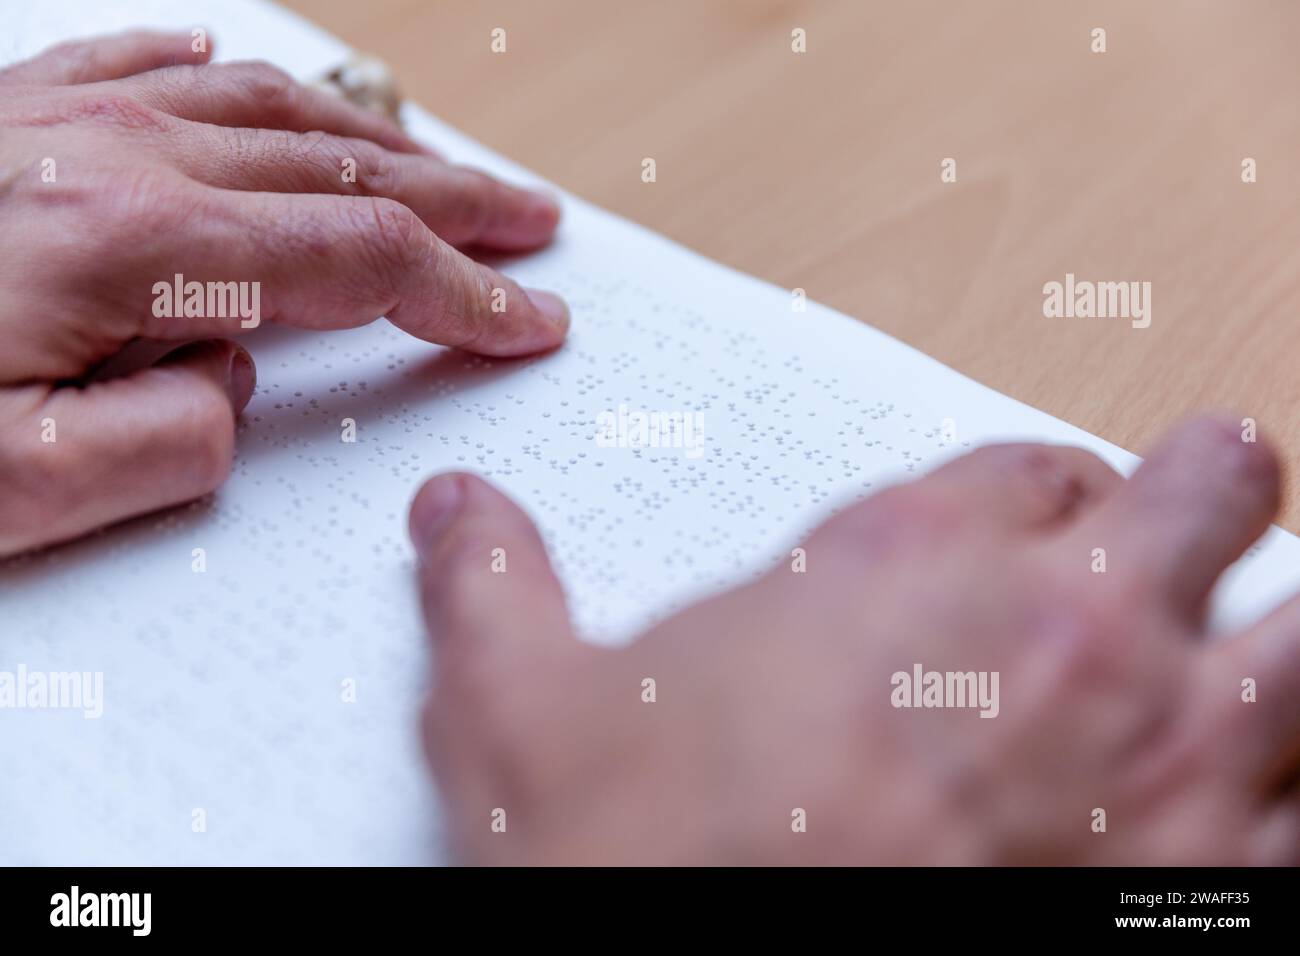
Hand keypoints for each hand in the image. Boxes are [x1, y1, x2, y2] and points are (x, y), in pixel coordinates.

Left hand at [0, 31, 567, 554]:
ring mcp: (55, 121)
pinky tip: (243, 73)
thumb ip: (164, 447)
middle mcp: (109, 157)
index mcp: (129, 243)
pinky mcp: (5, 114)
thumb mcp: (15, 489)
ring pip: (261, 105)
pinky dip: (221, 74)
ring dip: (369, 137)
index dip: (466, 293)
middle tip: (529, 220)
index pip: (361, 259)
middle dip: (456, 201)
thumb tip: (229, 389)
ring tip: (430, 162)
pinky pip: (139, 63)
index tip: (528, 321)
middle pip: (339, 168)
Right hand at [410, 417, 1299, 863]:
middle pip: (1209, 489)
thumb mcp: (522, 707)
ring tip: (1254, 662)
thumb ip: (495, 586)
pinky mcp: (1204, 890)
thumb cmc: (640, 864)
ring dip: (1282, 643)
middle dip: (1206, 497)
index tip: (1026, 522)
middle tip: (1186, 530)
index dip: (1036, 487)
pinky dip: (1292, 797)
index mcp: (904, 564)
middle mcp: (1055, 635)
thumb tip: (456, 517)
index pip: (1029, 463)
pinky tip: (1252, 815)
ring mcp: (1154, 758)